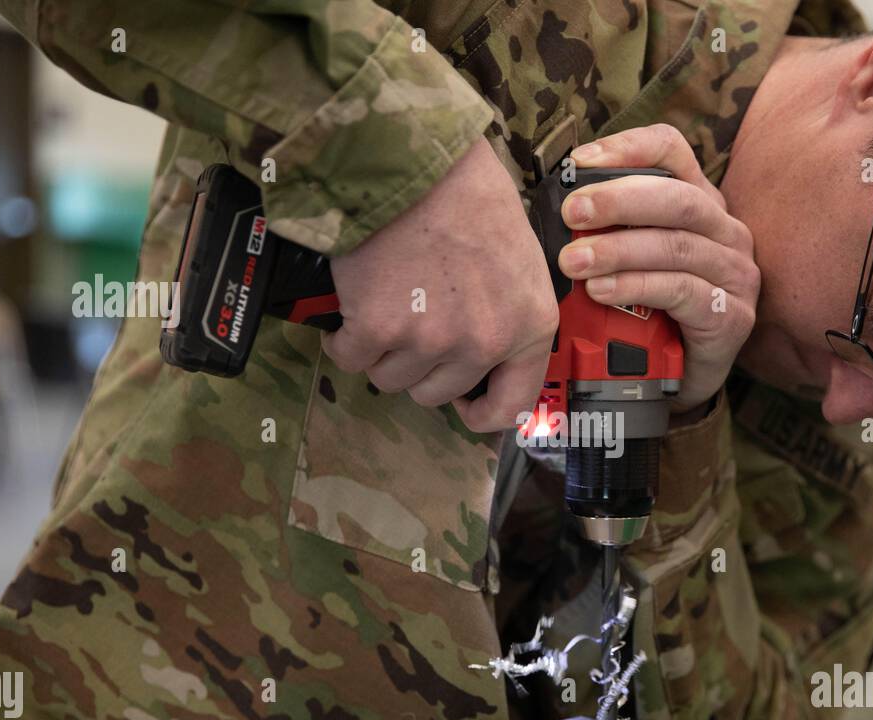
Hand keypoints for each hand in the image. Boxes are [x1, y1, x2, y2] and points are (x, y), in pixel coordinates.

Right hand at [323, 138, 558, 431]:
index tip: (461, 402)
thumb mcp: (518, 256)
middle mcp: (485, 341)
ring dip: (380, 352)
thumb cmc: (467, 192)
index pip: (510, 406)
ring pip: (391, 378)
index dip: (479, 411)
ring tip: (380, 306)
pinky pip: (350, 358)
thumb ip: (507, 311)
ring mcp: (430, 340)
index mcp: (529, 326)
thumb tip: (482, 356)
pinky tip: (350, 307)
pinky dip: (343, 338)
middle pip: (437, 394)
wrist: (413, 155)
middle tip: (407, 326)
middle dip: (417, 367)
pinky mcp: (377, 329)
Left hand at [559, 124, 759, 412]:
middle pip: (677, 197)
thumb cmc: (648, 316)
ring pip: (677, 246)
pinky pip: (682, 291)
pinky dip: (638, 287)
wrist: (678, 382)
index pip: (673, 151)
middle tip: (571, 211)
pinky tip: (602, 291)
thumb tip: (553, 210)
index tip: (580, 161)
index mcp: (699, 204)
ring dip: (619, 250)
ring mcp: (735, 274)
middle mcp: (726, 232)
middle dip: (618, 200)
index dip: (629, 147)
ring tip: (574, 261)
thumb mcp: (627, 263)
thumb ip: (606, 231)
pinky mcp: (733, 317)